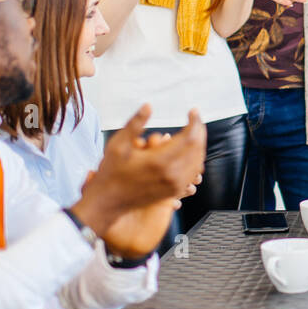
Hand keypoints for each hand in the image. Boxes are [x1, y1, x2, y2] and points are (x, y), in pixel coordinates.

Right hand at [75, 106, 205, 248]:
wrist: (108, 202)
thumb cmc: (110, 172)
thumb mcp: (118, 144)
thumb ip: (135, 124)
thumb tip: (148, 105)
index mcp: (160, 161)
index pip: (189, 137)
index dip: (195, 122)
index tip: (193, 111)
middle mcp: (171, 175)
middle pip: (197, 148)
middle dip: (199, 130)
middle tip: (195, 119)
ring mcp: (175, 185)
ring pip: (198, 160)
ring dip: (199, 144)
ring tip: (194, 131)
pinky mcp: (174, 191)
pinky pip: (194, 173)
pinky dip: (196, 158)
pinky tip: (191, 150)